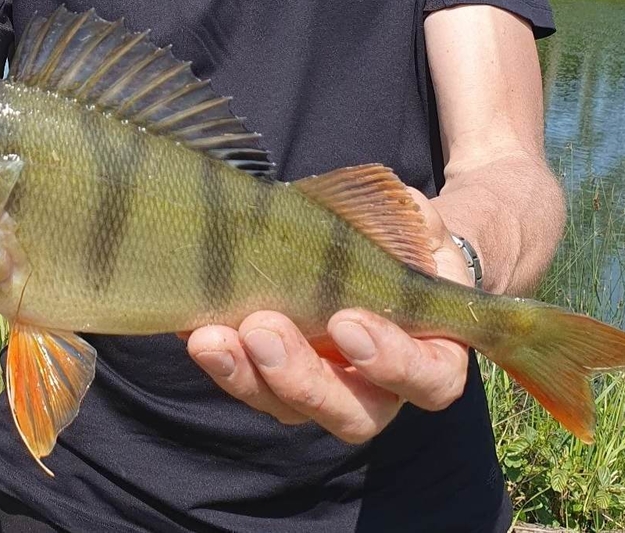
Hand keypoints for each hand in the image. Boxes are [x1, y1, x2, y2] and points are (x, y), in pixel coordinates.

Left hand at [186, 189, 472, 442]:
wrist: (356, 247)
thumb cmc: (397, 237)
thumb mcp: (413, 221)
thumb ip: (410, 221)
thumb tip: (400, 210)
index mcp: (432, 357)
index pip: (427, 379)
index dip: (390, 360)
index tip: (347, 321)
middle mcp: (379, 390)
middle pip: (350, 415)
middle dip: (301, 377)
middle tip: (262, 329)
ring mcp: (323, 392)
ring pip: (288, 409)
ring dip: (246, 376)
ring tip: (211, 336)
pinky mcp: (274, 380)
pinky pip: (246, 383)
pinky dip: (219, 358)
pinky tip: (193, 326)